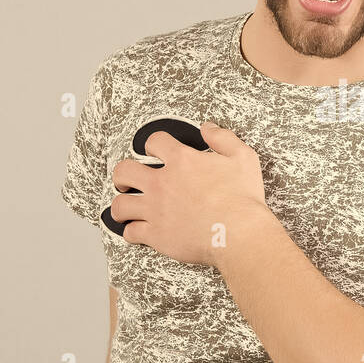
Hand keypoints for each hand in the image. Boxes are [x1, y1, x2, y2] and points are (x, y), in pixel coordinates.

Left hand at [109, 122, 268, 266]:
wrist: (239, 233)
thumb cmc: (242, 198)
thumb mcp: (243, 157)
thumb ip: (223, 137)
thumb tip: (207, 127)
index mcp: (181, 160)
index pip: (154, 142)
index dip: (153, 145)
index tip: (155, 151)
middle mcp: (162, 183)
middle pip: (124, 171)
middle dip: (123, 175)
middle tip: (129, 181)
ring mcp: (155, 209)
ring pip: (120, 204)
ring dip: (122, 204)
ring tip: (128, 207)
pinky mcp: (156, 234)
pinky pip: (131, 232)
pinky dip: (132, 232)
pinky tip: (138, 231)